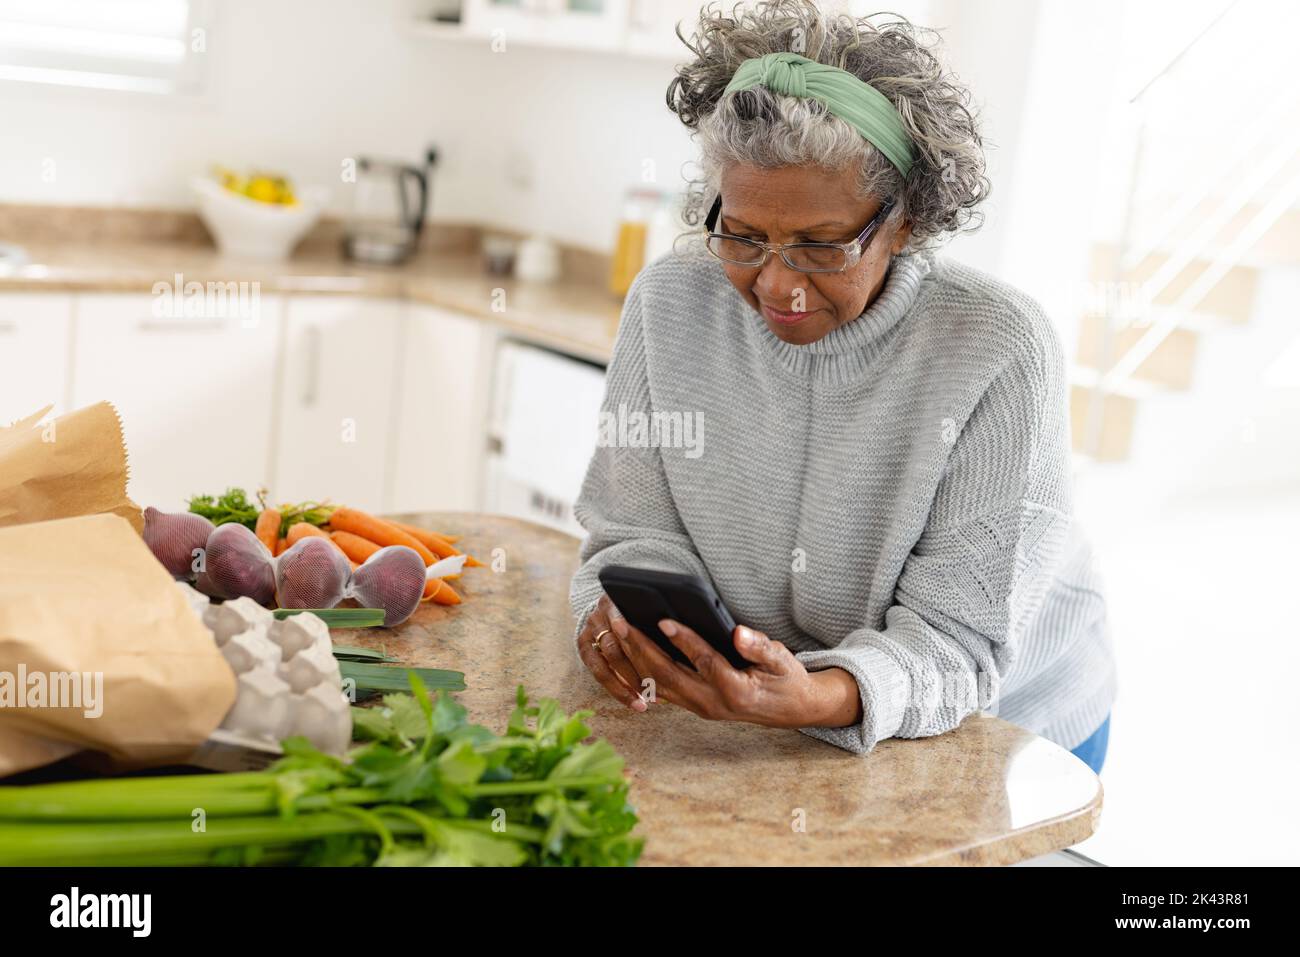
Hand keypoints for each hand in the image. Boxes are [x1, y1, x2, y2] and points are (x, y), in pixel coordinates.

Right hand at [576, 594, 648, 711]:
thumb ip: (654, 619)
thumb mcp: (645, 609)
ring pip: (605, 664)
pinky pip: (598, 672)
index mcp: (615, 602)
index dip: (639, 646)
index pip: (625, 626)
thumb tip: (677, 635)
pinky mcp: (584, 647)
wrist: (609, 606)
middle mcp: (599, 616)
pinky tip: (631, 701)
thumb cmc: (637, 611)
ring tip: (642, 703)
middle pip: (614, 649)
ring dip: (625, 686)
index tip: (658, 663)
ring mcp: (589, 631)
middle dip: (635, 674)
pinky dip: (616, 689)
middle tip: (655, 692)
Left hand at [612, 617, 861, 729]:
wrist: (791, 710)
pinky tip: (626, 650)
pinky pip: (660, 690)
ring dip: (634, 658)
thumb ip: (760, 647)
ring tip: (618, 631)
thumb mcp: (783, 661)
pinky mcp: (693, 705)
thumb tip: (739, 634)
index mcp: (736, 691)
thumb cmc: (786, 679)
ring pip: (658, 685)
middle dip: (641, 648)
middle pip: (668, 675)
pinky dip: (640, 670)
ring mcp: (700, 707)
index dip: (683, 640)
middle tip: (621, 622)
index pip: (704, 662)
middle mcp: (712, 703)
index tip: (663, 619)